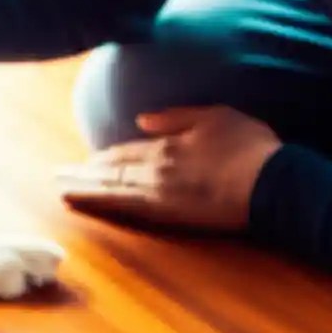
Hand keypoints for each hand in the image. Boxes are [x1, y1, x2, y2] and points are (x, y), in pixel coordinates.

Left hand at [56, 106, 281, 230]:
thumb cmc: (251, 147)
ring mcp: (161, 196)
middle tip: (58, 176)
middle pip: (111, 173)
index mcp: (166, 145)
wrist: (273, 185)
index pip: (124, 152)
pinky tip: (94, 205)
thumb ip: (176, 117)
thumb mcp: (215, 116)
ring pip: (113, 192)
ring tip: (64, 190)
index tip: (80, 160)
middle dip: (82, 174)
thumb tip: (141, 119)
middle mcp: (155, 171)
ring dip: (86, 190)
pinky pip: (129, 210)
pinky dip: (105, 205)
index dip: (100, 157)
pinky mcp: (171, 216)